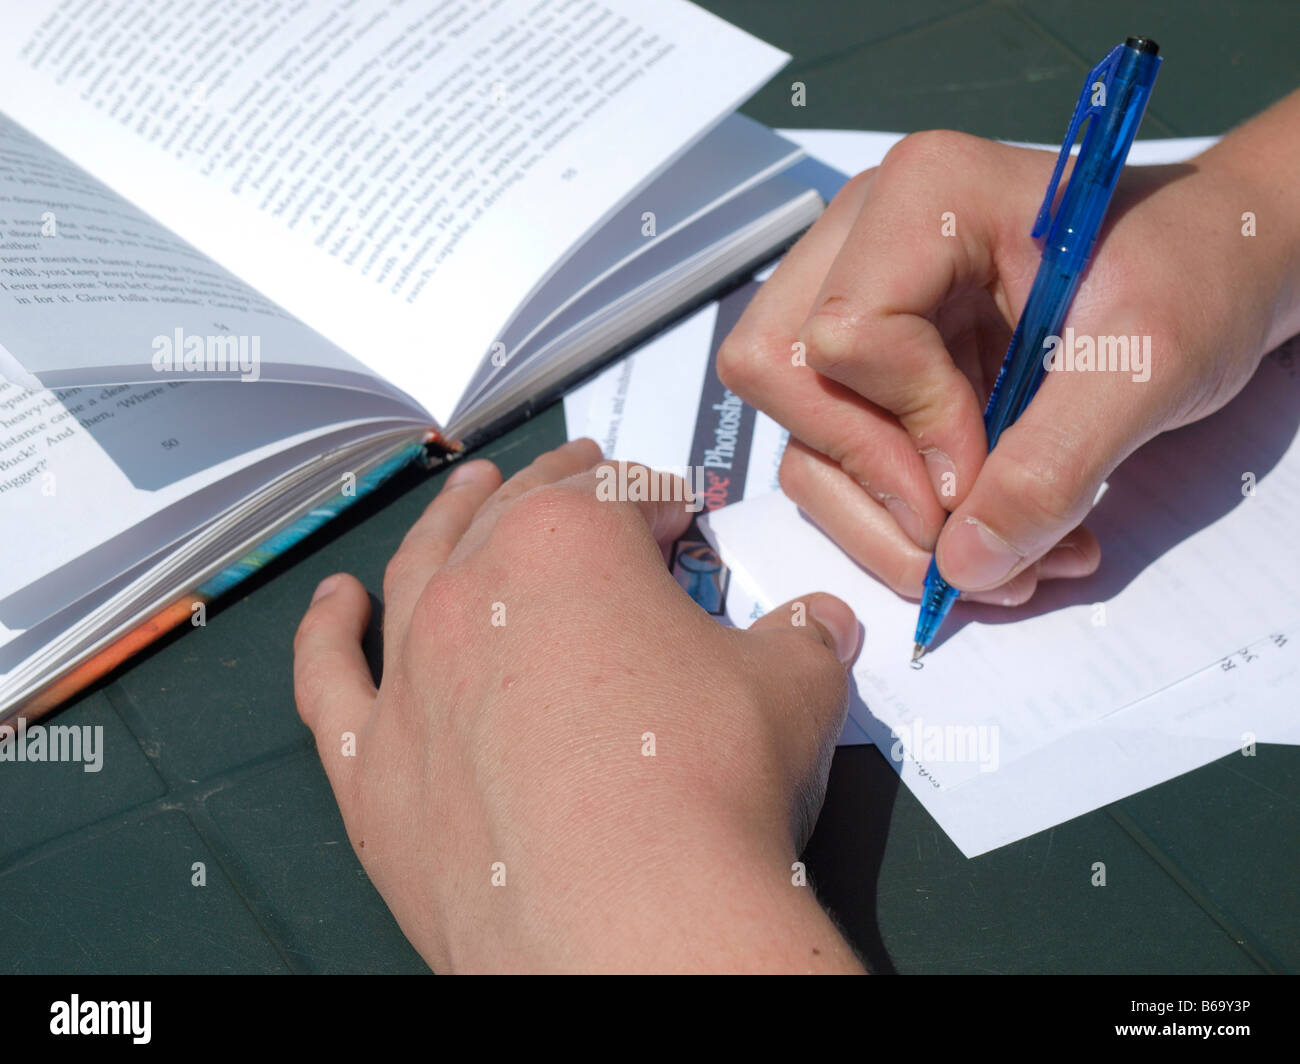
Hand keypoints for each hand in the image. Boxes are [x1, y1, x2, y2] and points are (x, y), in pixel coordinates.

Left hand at [292, 439, 865, 972]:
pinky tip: (337, 603)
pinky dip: (328, 633)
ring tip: (468, 491)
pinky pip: (331, 680)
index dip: (661, 497)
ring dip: (447, 520)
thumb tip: (821, 624)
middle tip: (586, 473)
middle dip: (560, 486)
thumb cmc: (707, 788)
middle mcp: (472, 592)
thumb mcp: (793, 689)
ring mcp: (411, 676)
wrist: (629, 928)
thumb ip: (804, 639)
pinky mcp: (373, 765)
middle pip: (515, 512)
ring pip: (419, 568)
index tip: (683, 514)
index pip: (621, 493)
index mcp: (569, 546)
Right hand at [718, 117, 1299, 603]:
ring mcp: (853, 302)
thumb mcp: (1146, 365)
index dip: (913, 422)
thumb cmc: (1194, 275)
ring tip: (1001, 560)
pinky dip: (899, 519)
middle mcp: (862, 241)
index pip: (846, 333)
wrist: (1213, 271)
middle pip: (780, 378)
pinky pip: (834, 457)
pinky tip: (988, 534)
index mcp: (924, 196)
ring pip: (799, 435)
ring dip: (886, 523)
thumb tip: (962, 565)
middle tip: (962, 532)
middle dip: (869, 479)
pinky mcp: (866, 366)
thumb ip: (1054, 465)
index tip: (991, 471)